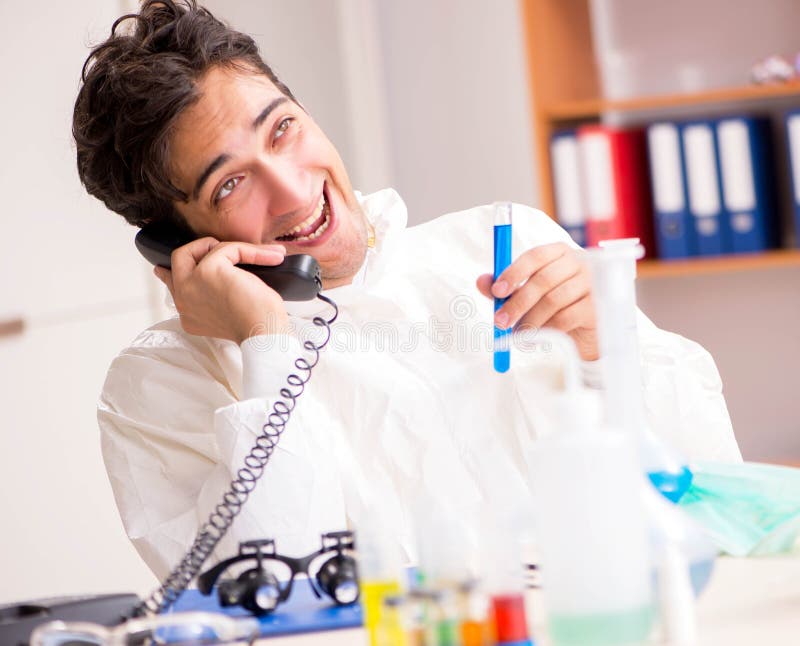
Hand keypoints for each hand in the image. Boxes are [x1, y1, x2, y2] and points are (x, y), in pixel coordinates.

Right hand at [153, 237, 289, 343]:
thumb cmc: (257, 327)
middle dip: (198, 248)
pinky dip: (252, 251)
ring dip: (232, 247)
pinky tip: (272, 257)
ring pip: (202, 248)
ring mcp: (192, 285)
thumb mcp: (231, 313)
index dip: (173, 272)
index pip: (174, 286)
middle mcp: (184, 300)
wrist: (263, 335)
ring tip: (260, 254)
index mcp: (189, 315)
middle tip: (219, 248)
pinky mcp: (208, 271)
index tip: (168, 266)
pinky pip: (229, 249)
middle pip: (178, 260)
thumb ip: (216, 298)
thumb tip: (221, 276)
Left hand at [477, 242, 598, 360]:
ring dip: (530, 320)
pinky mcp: (597, 306)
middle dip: (517, 303)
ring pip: (553, 300)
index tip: (496, 292)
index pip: (535, 256)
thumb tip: (482, 281)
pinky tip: (536, 339)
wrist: (588, 331)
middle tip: (500, 322)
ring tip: (518, 335)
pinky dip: (546, 330)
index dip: (513, 273)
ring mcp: (592, 283)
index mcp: (560, 253)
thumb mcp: (528, 294)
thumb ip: (507, 287)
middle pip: (543, 279)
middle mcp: (579, 263)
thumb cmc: (556, 306)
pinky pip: (565, 318)